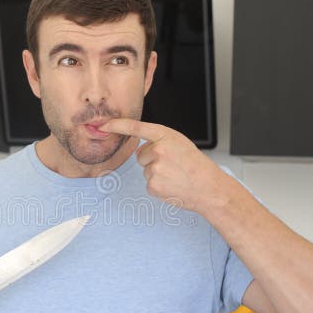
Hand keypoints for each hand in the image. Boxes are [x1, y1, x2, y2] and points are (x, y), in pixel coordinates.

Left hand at [97, 118, 230, 213]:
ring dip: (157, 173)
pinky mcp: (153, 185)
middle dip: (153, 160)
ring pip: (145, 170)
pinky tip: (173, 185)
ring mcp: (155, 168)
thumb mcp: (180, 144)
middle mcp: (158, 150)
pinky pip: (148, 184)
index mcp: (166, 136)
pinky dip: (159, 185)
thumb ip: (158, 142)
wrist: (209, 188)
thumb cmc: (196, 165)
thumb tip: (140, 152)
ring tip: (176, 175)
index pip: (136, 127)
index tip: (104, 125)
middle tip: (173, 165)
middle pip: (140, 155)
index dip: (117, 125)